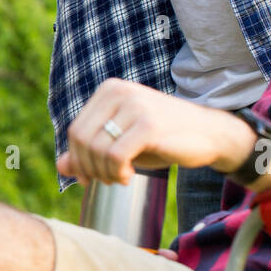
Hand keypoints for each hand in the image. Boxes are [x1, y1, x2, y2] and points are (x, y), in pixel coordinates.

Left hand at [54, 78, 247, 184]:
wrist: (209, 134)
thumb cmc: (163, 138)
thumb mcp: (122, 142)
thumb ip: (91, 151)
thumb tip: (61, 167)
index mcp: (109, 90)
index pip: (75, 130)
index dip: (78, 160)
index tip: (90, 177)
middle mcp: (119, 92)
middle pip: (82, 140)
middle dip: (90, 168)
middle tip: (108, 180)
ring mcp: (134, 106)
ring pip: (97, 149)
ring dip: (105, 174)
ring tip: (121, 178)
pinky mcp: (149, 125)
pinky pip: (115, 156)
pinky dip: (117, 173)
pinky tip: (129, 176)